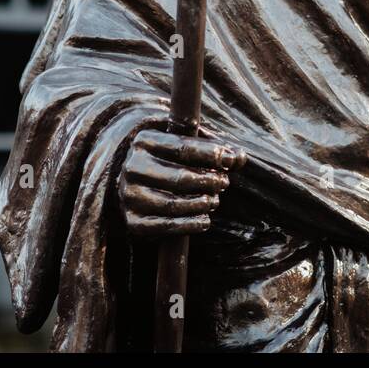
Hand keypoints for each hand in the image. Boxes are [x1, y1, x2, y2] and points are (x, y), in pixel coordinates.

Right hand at [117, 127, 246, 236]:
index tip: (230, 160)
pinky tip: (205, 220)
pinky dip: (190, 225)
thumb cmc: (168, 158)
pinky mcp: (132, 221)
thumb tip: (239, 158)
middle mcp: (131, 167)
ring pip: (173, 204)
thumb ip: (215, 149)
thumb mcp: (187, 145)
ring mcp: (129, 195)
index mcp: (144, 141)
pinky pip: (165, 226)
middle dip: (209, 181)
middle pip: (180, 178)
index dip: (210, 154)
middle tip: (223, 183)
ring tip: (215, 200)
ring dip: (202, 204)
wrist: (134, 180)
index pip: (183, 148)